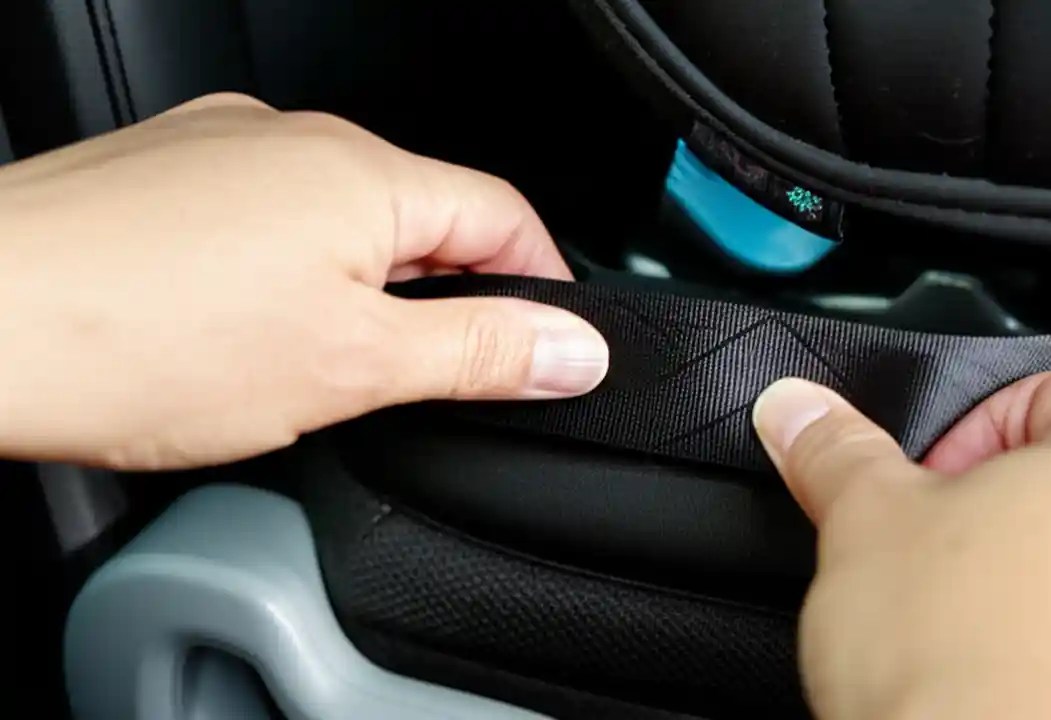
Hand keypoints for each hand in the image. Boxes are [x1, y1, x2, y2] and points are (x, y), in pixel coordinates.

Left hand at [0, 92, 607, 469]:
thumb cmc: (133, 337)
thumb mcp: (348, 367)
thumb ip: (477, 353)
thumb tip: (571, 348)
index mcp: (362, 173)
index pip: (505, 215)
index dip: (542, 284)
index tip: (548, 342)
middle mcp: (293, 138)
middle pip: (423, 215)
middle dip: (448, 295)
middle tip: (434, 377)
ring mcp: (220, 150)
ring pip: (339, 220)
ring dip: (364, 287)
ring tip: (327, 367)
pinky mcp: (162, 180)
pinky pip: (265, 220)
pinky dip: (286, 274)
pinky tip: (246, 332)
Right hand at [753, 372, 1050, 719]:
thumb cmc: (968, 669)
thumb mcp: (867, 523)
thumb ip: (835, 450)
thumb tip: (798, 411)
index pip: (1042, 398)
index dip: (959, 441)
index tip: (921, 492)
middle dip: (994, 519)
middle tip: (931, 562)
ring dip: (1030, 589)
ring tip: (964, 634)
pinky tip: (1005, 685)